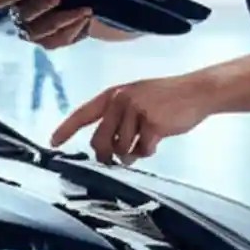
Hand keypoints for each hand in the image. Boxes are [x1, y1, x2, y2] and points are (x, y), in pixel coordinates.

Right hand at [0, 0, 92, 49]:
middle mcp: (19, 15)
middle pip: (21, 15)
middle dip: (39, 6)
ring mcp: (32, 32)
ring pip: (40, 30)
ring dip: (63, 19)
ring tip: (84, 9)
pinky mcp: (49, 42)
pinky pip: (57, 40)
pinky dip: (73, 28)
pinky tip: (86, 17)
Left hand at [50, 74, 214, 165]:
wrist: (196, 91)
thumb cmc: (166, 99)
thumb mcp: (136, 100)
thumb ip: (118, 120)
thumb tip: (104, 151)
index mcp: (114, 94)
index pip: (83, 113)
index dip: (66, 129)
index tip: (53, 142)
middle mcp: (121, 100)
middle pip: (99, 141)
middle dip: (107, 155)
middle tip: (117, 158)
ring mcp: (136, 111)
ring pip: (121, 150)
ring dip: (133, 152)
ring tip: (146, 139)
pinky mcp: (151, 124)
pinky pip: (142, 152)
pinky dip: (149, 151)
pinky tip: (158, 138)